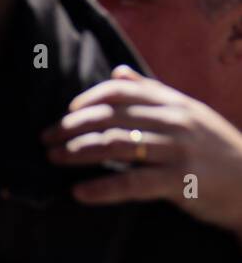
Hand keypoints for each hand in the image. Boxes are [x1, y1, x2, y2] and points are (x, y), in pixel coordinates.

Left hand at [44, 66, 241, 239]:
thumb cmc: (215, 148)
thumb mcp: (188, 112)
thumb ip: (152, 91)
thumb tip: (118, 70)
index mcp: (172, 103)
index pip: (120, 91)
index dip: (87, 99)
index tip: (67, 112)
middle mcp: (173, 122)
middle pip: (109, 118)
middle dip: (71, 127)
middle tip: (46, 138)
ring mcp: (178, 151)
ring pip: (116, 146)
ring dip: (77, 152)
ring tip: (54, 158)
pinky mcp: (181, 182)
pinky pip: (133, 183)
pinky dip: (102, 188)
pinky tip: (80, 193)